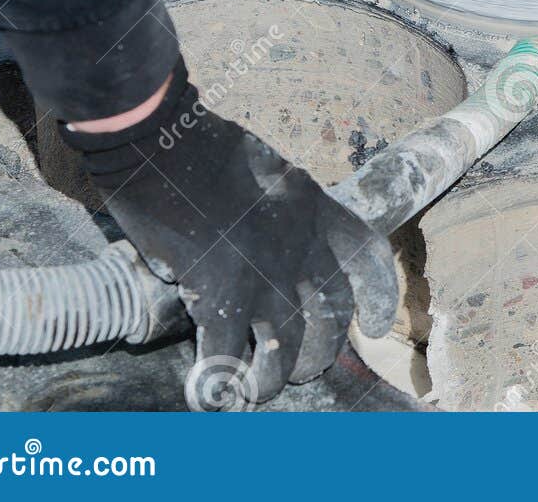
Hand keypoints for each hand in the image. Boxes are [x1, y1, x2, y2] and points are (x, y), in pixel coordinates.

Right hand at [66, 62, 397, 409]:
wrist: (160, 139)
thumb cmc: (199, 145)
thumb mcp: (264, 168)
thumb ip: (276, 209)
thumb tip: (264, 243)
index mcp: (315, 207)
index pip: (368, 256)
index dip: (377, 296)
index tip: (375, 326)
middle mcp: (302, 244)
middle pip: (331, 315)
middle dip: (318, 352)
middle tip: (300, 368)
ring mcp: (266, 272)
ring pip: (287, 349)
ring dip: (273, 379)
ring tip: (256, 389)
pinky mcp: (222, 294)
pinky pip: (229, 358)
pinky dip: (221, 387)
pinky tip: (209, 398)